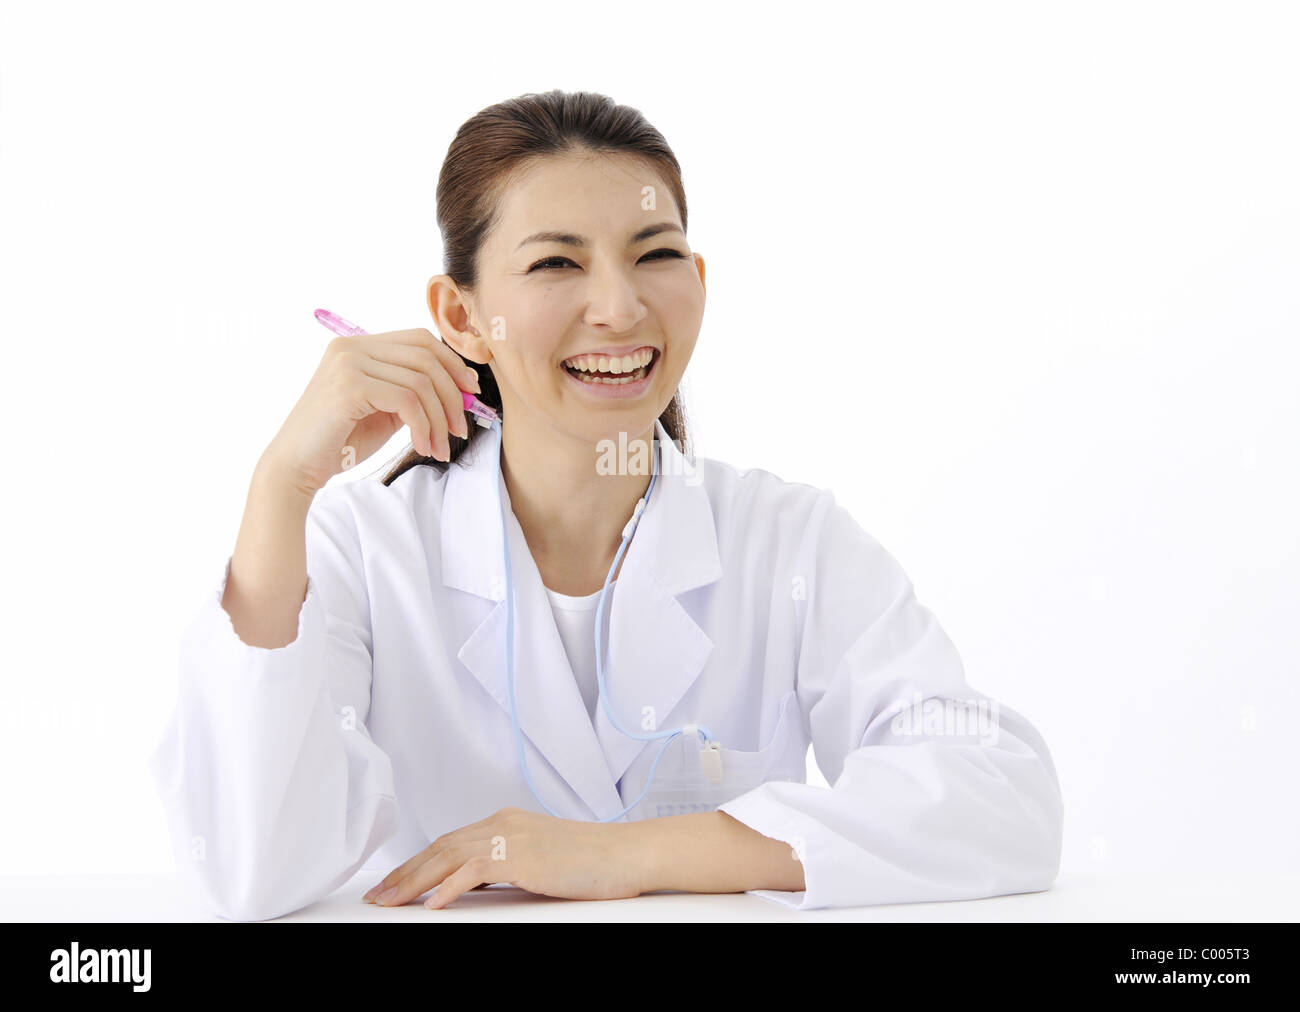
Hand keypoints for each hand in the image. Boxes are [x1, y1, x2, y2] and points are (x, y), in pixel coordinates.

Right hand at [263, 327, 482, 496]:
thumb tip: (459, 390)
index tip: (470, 391)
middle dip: (452, 394)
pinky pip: (408, 400)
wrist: (296, 467)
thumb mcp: (384, 411)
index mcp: (358, 345)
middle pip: (425, 357)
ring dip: (439, 419)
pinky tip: (423, 446)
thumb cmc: (340, 442)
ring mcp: (348, 363)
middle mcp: (351, 347)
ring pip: (421, 382)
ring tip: (439, 448)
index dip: (452, 363)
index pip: (419, 340)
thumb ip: (411, 393)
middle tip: (460, 428)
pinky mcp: (349, 386)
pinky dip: (424, 426)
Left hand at [362, 807, 646, 908]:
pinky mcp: (522, 856)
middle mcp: (504, 823)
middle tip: (378, 895)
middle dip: (405, 872)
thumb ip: (507, 866)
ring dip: (414, 881)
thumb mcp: (541, 860)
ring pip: (448, 858)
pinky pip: (474, 872)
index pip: (450, 841)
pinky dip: (448, 887)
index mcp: (507, 821)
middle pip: (441, 847)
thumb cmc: (593, 862)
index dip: (419, 862)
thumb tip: (473, 886)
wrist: (627, 854)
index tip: (396, 882)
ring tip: (390, 901)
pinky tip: (432, 904)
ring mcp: (512, 837)